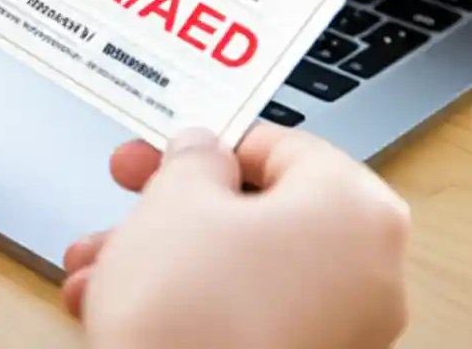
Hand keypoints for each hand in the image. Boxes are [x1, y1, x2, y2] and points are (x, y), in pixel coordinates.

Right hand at [63, 126, 410, 348]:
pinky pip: (247, 313)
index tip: (163, 149)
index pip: (282, 146)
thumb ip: (194, 160)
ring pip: (244, 267)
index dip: (208, 143)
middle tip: (128, 200)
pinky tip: (122, 306)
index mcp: (355, 208)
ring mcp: (345, 328)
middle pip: (259, 212)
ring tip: (102, 268)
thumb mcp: (175, 201)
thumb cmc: (191, 315)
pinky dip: (193, 302)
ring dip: (167, 258)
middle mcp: (369, 271)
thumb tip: (203, 154)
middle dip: (174, 209)